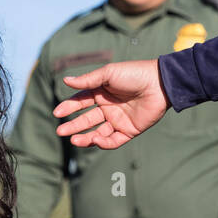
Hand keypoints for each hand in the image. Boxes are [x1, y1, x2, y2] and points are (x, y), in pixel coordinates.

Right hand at [52, 59, 169, 148]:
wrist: (159, 83)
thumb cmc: (133, 74)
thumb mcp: (108, 74)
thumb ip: (87, 80)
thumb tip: (65, 81)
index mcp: (102, 92)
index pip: (80, 102)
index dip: (69, 107)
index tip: (57, 113)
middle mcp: (108, 107)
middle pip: (86, 119)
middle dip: (73, 126)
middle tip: (60, 132)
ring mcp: (119, 120)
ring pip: (98, 133)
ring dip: (85, 137)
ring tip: (74, 140)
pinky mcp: (130, 130)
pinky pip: (114, 140)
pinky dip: (104, 143)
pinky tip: (96, 139)